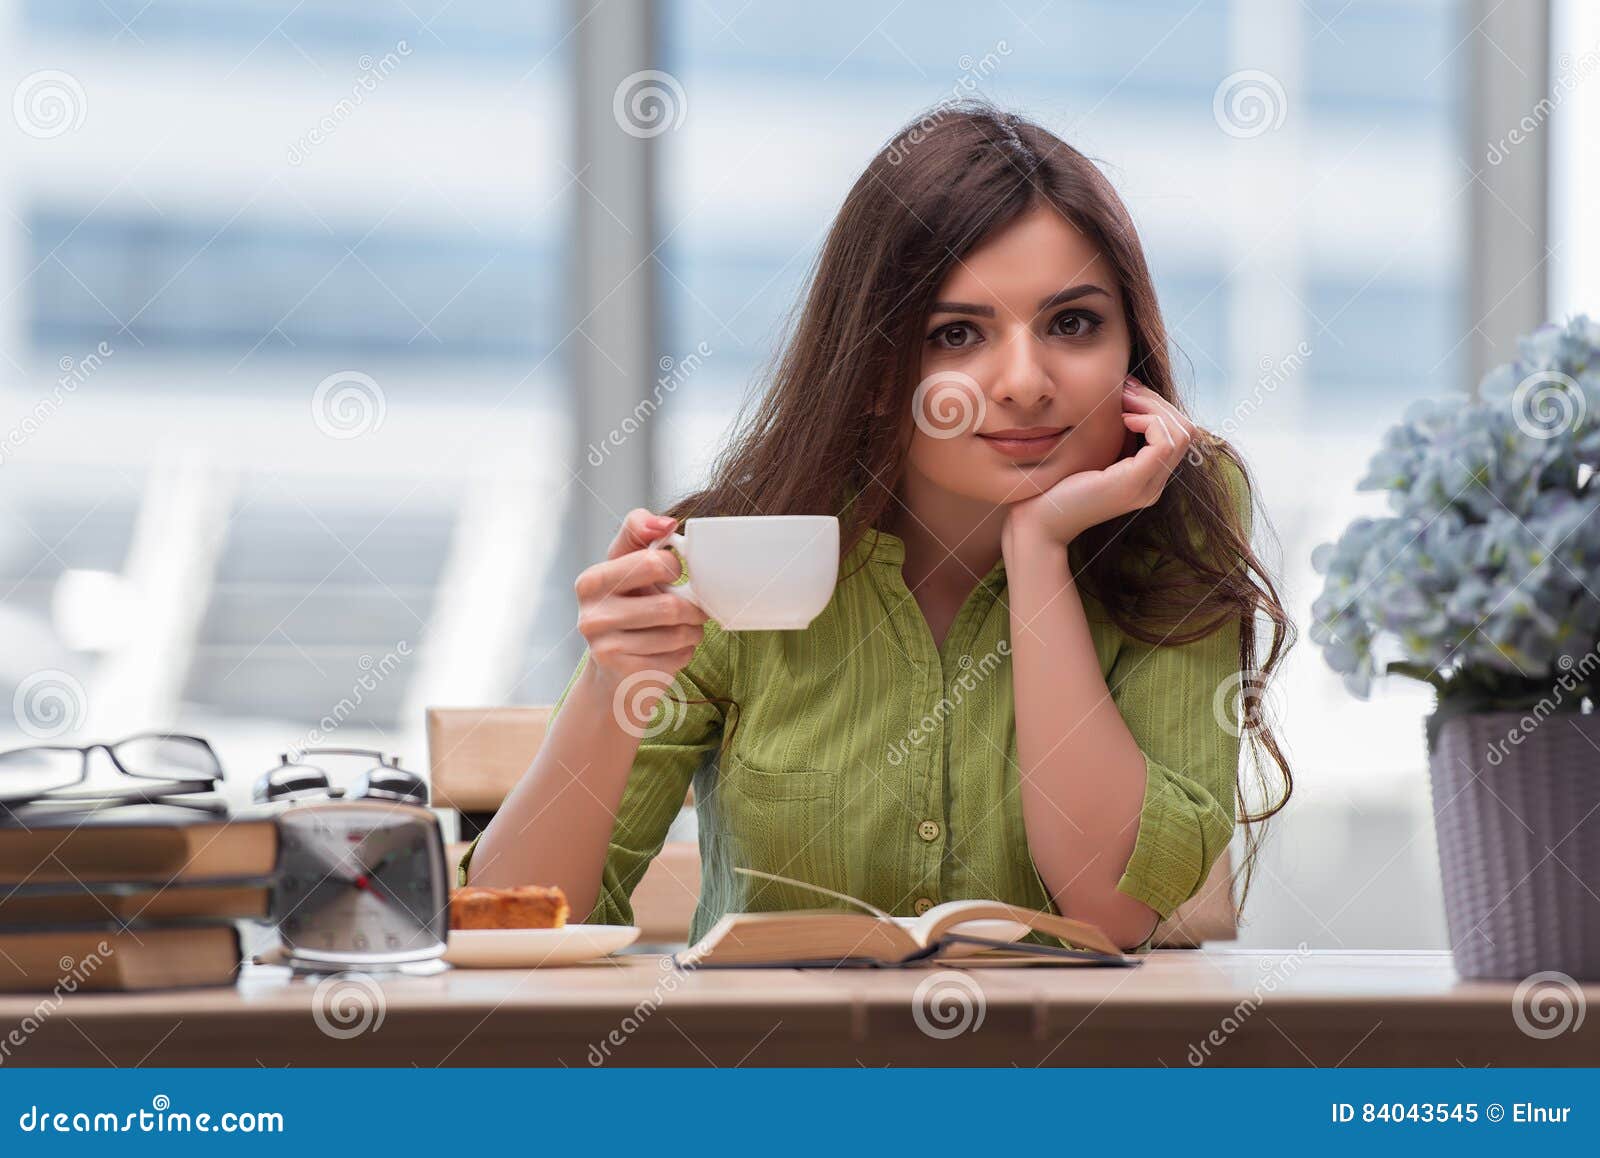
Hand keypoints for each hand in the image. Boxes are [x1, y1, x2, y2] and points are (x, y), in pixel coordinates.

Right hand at [573, 508, 709, 694]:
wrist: (614, 674)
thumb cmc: (627, 609)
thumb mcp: (625, 564)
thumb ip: (639, 532)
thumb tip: (665, 523)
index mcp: (591, 581)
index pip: (653, 563)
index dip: (674, 567)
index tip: (672, 574)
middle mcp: (591, 615)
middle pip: (669, 605)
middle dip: (692, 607)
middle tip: (692, 609)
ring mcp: (605, 648)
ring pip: (677, 633)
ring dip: (692, 631)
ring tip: (683, 630)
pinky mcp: (626, 675)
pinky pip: (677, 657)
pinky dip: (684, 653)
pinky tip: (670, 652)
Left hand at [1006, 376, 1195, 544]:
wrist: (1039, 519)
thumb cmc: (1057, 482)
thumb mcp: (1095, 450)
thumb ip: (1117, 432)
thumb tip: (1130, 391)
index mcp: (1147, 477)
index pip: (1179, 433)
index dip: (1157, 405)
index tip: (1127, 392)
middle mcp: (1154, 485)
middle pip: (1185, 430)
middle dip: (1157, 402)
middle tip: (1125, 391)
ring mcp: (1147, 488)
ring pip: (1181, 433)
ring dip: (1153, 407)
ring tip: (1123, 403)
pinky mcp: (1133, 485)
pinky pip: (1163, 443)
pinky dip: (1148, 421)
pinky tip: (1123, 419)